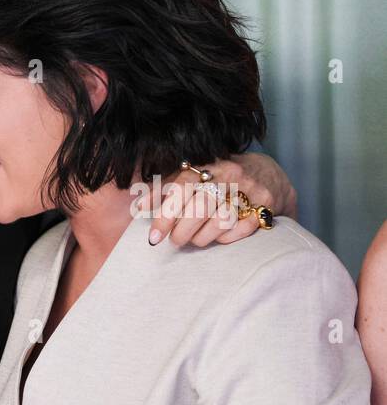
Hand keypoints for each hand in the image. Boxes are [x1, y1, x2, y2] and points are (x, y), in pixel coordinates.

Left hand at [147, 153, 295, 246]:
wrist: (266, 174)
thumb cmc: (218, 179)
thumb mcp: (192, 177)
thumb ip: (165, 188)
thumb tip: (139, 206)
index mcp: (207, 165)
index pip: (182, 187)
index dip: (165, 214)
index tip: (154, 236)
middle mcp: (230, 174)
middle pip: (200, 207)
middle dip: (182, 231)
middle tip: (175, 240)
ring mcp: (250, 189)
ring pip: (220, 222)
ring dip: (202, 237)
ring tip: (195, 237)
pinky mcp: (265, 205)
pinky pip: (241, 230)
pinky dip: (225, 238)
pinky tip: (218, 235)